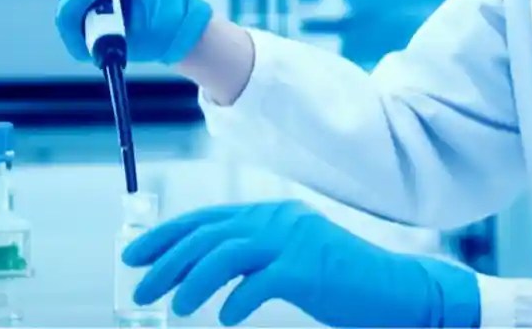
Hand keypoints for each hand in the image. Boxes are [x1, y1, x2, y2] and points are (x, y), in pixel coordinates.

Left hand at [122, 200, 481, 327]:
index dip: (166, 235)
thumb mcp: (290, 257)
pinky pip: (259, 283)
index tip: (134, 255)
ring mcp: (296, 242)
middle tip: (140, 288)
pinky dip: (237, 301)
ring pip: (226, 253)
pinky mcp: (310, 270)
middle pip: (209, 234)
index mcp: (272, 214)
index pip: (206, 219)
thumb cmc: (341, 280)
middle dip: (166, 261)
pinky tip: (226, 319)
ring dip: (192, 281)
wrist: (397, 291)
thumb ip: (253, 254)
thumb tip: (198, 268)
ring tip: (174, 308)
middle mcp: (279, 220)